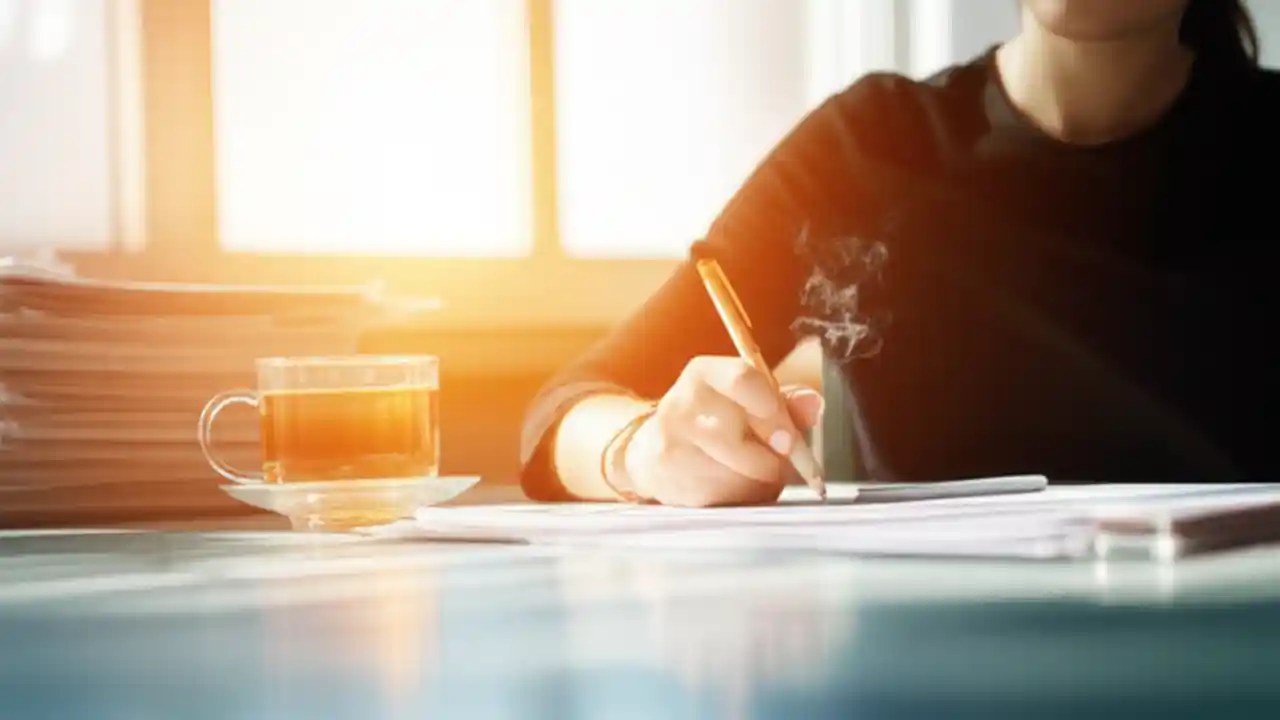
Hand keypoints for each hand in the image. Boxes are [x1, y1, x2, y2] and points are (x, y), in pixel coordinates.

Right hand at [622, 356, 822, 506]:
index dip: (773, 411)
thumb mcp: (749, 402)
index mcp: (704, 374)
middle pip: (738, 434)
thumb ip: (786, 403)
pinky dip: (739, 496)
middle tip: (780, 461)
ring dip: (758, 479)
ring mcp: (671, 444)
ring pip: (734, 471)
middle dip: (770, 457)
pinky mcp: (670, 481)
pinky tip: (732, 484)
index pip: (741, 380)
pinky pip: (722, 495)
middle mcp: (681, 404)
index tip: (789, 438)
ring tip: (756, 473)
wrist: (655, 452)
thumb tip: (814, 403)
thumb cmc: (716, 421)